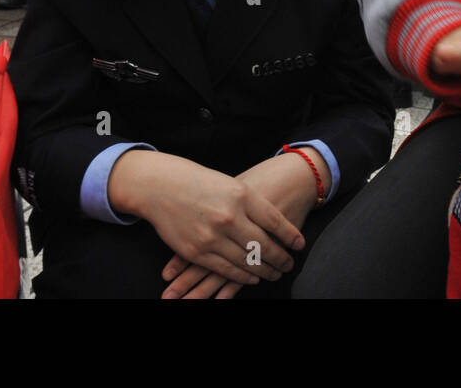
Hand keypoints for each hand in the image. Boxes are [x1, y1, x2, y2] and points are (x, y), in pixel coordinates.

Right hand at [108, 151, 304, 289]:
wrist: (161, 187)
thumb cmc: (199, 182)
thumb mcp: (232, 183)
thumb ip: (252, 203)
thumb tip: (275, 225)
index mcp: (242, 195)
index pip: (275, 222)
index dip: (291, 236)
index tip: (299, 245)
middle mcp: (229, 217)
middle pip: (264, 245)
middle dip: (280, 258)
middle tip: (289, 264)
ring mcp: (212, 236)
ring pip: (247, 261)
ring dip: (264, 270)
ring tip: (275, 273)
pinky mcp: (196, 252)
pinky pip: (226, 270)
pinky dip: (243, 277)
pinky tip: (253, 278)